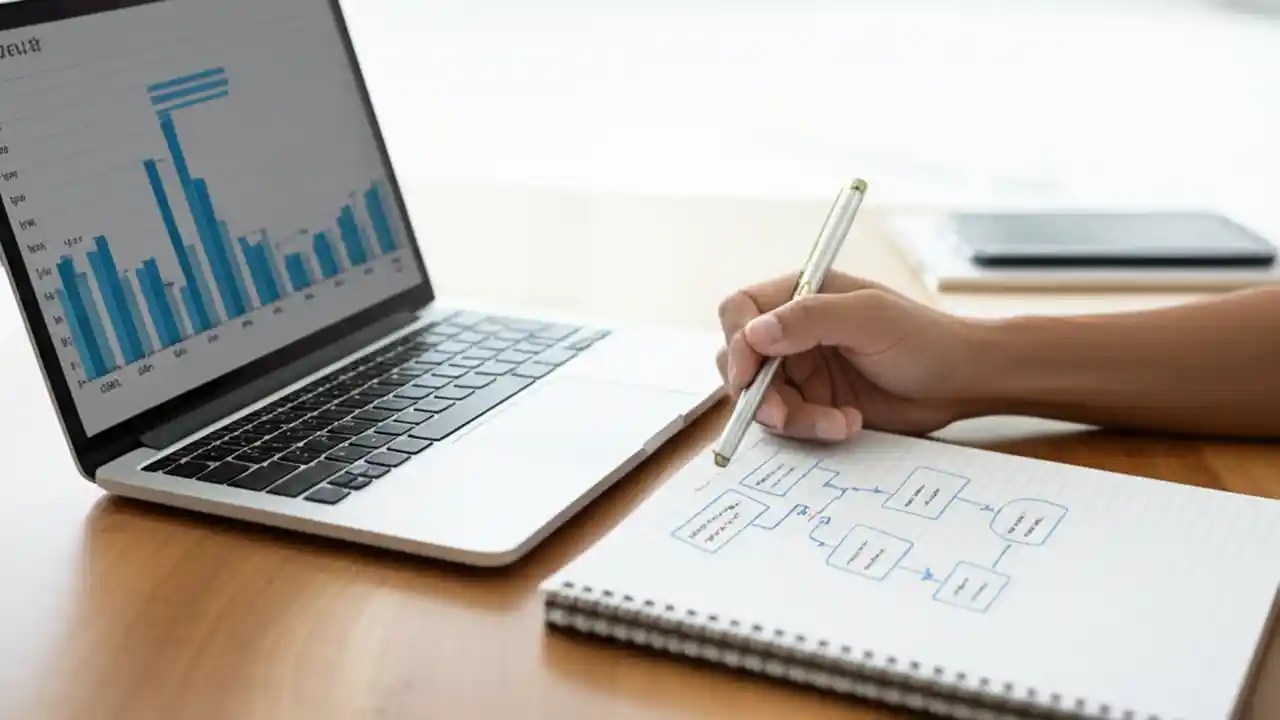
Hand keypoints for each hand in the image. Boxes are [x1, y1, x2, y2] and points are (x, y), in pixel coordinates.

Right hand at [716, 271, 982, 441]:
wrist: (962, 382)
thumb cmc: (925, 339)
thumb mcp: (870, 319)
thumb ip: (810, 319)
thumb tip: (754, 333)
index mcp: (802, 295)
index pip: (740, 311)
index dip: (736, 342)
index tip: (748, 374)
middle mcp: (794, 331)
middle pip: (741, 361)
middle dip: (758, 392)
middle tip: (784, 415)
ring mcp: (802, 369)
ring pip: (762, 398)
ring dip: (792, 417)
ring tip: (837, 421)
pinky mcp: (815, 402)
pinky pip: (789, 421)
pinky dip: (810, 428)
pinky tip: (847, 423)